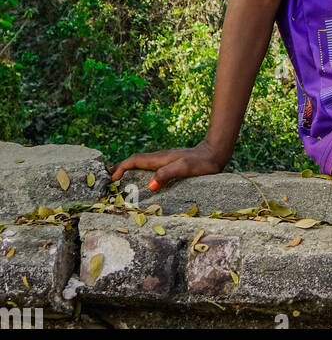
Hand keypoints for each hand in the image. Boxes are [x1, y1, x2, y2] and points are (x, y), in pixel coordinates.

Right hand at [108, 140, 226, 192]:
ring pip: (141, 164)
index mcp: (160, 158)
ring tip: (118, 180)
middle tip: (108, 179)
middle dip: (120, 168)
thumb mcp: (185, 168)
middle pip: (135, 161)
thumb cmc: (202, 163)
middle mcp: (160, 158)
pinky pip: (149, 167)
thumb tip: (150, 185)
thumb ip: (168, 174)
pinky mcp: (170, 164)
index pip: (135, 160)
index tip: (112, 178)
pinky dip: (139, 172)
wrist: (215, 153)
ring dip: (128, 170)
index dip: (122, 167)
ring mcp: (165, 161)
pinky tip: (141, 180)